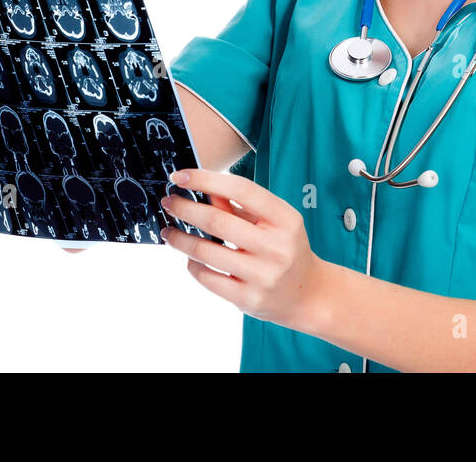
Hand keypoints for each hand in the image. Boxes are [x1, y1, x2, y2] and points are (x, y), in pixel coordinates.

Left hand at [160, 168, 328, 329]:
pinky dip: (192, 264)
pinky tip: (189, 257)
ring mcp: (262, 276)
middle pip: (217, 221)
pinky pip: (207, 278)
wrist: (307, 293)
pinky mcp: (248, 299)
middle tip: (169, 202)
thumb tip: (201, 189)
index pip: (241, 190)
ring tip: (169, 232)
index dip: (206, 180)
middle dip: (185, 209)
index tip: (181, 176)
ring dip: (180, 239)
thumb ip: (241, 206)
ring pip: (206, 252)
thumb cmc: (285, 248)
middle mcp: (276, 247)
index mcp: (285, 219)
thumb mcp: (274, 221)